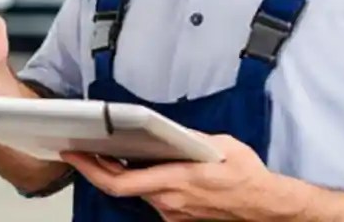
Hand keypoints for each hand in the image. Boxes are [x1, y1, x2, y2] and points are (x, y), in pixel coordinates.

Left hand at [61, 134, 281, 220]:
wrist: (268, 207)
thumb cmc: (247, 175)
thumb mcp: (220, 145)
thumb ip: (188, 138)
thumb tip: (164, 129)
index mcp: (178, 180)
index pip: (122, 182)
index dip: (92, 170)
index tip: (75, 154)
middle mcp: (170, 200)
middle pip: (120, 187)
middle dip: (94, 169)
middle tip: (76, 151)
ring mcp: (172, 211)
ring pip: (135, 192)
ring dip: (117, 174)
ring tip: (101, 151)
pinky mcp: (178, 216)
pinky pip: (150, 197)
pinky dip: (138, 181)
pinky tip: (134, 165)